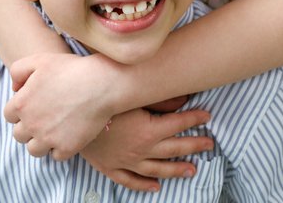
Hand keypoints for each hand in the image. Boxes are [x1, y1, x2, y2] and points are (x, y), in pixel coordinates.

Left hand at [5, 52, 115, 158]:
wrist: (101, 82)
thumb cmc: (71, 69)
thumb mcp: (40, 59)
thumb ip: (18, 70)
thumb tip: (15, 89)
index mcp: (21, 103)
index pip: (9, 115)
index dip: (21, 109)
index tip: (35, 104)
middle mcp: (31, 124)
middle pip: (19, 135)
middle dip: (30, 126)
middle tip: (46, 115)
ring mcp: (48, 139)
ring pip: (34, 150)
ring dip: (42, 141)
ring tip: (55, 127)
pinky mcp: (66, 148)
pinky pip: (56, 156)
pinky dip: (61, 147)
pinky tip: (69, 133)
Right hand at [81, 106, 213, 191]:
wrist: (73, 118)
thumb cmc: (104, 102)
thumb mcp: (134, 95)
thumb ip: (161, 99)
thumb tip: (184, 98)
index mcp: (149, 130)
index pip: (179, 124)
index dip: (194, 119)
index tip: (207, 115)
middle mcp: (141, 149)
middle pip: (173, 149)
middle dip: (194, 146)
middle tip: (209, 144)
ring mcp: (126, 162)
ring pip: (157, 169)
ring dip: (176, 170)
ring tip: (192, 170)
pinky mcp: (111, 168)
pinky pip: (131, 181)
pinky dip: (144, 185)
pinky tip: (155, 186)